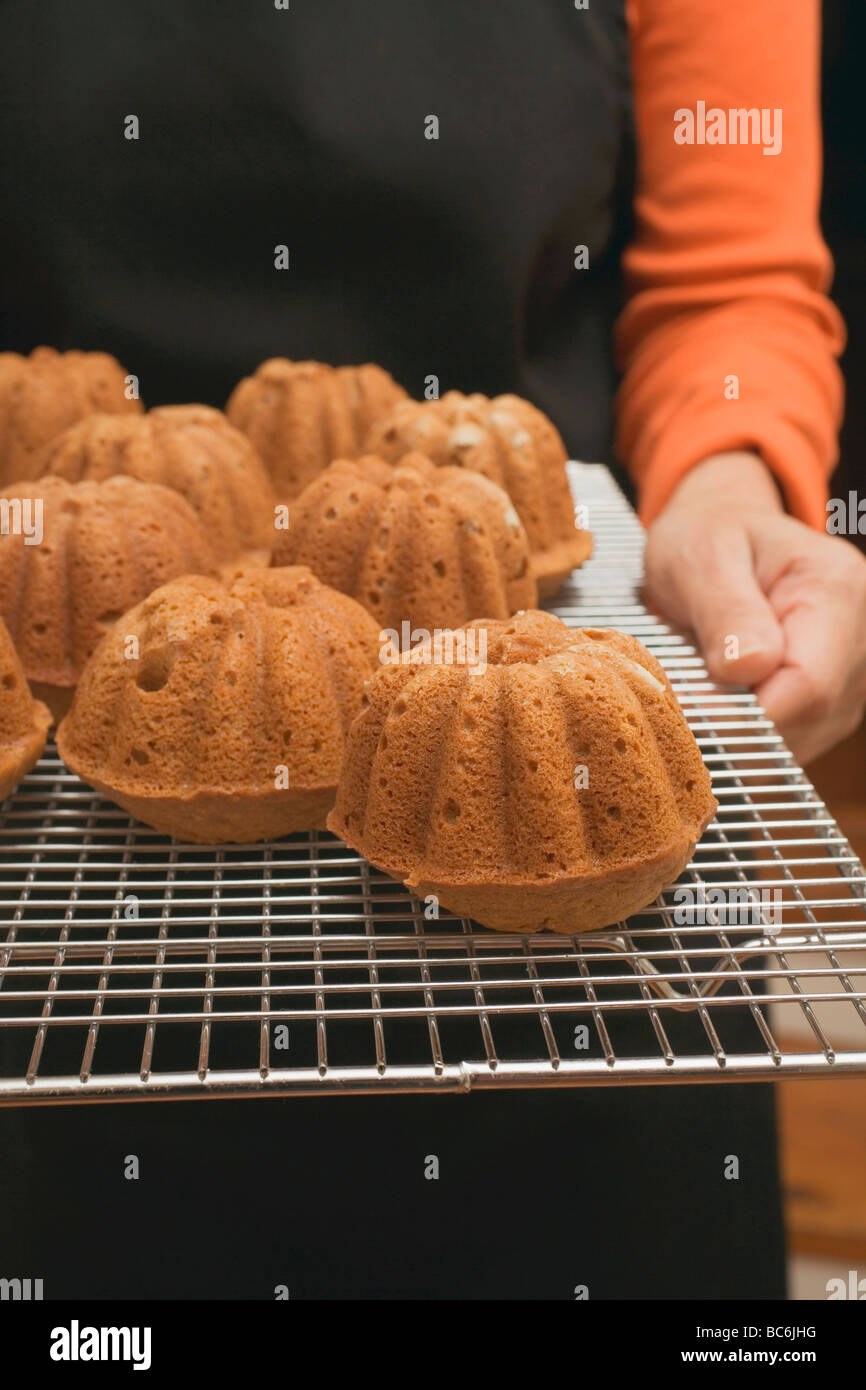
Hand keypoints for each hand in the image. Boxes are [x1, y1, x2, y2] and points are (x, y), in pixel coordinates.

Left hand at [643, 451, 865, 764]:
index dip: (744, 715)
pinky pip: (788, 743)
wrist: (722, 533)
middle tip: (677, 698)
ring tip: (699, 687)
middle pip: (805, 722)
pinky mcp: (828, 705)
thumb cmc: (709, 537)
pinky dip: (745, 734)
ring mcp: (849, 677)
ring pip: (796, 742)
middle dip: (735, 725)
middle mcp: (859, 640)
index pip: (808, 685)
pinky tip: (718, 700)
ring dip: (737, 732)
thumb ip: (726, 611)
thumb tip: (746, 669)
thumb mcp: (701, 556)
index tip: (686, 710)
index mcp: (836, 590)